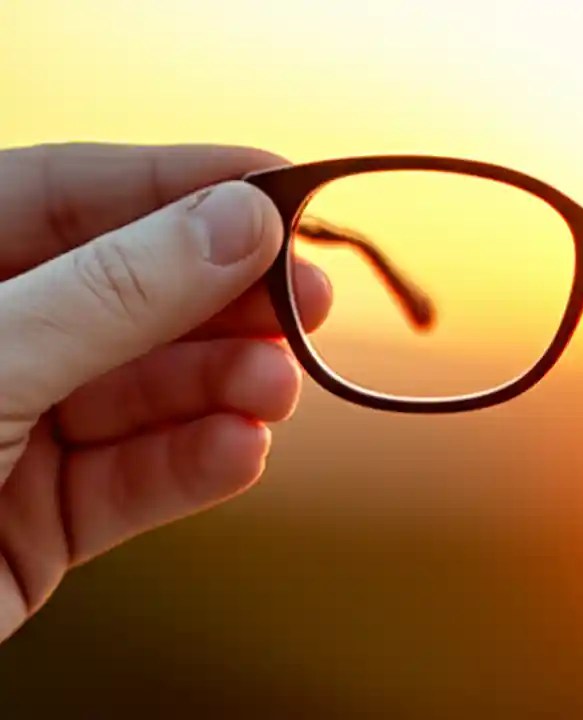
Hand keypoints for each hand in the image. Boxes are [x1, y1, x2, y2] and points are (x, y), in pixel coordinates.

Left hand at [0, 144, 331, 640]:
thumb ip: (114, 293)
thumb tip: (235, 222)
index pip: (67, 195)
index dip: (179, 184)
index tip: (280, 188)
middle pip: (128, 296)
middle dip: (222, 299)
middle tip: (306, 300)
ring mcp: (9, 435)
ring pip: (145, 393)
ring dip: (224, 389)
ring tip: (276, 390)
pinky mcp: (37, 521)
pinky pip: (135, 481)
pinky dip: (198, 466)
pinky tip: (241, 452)